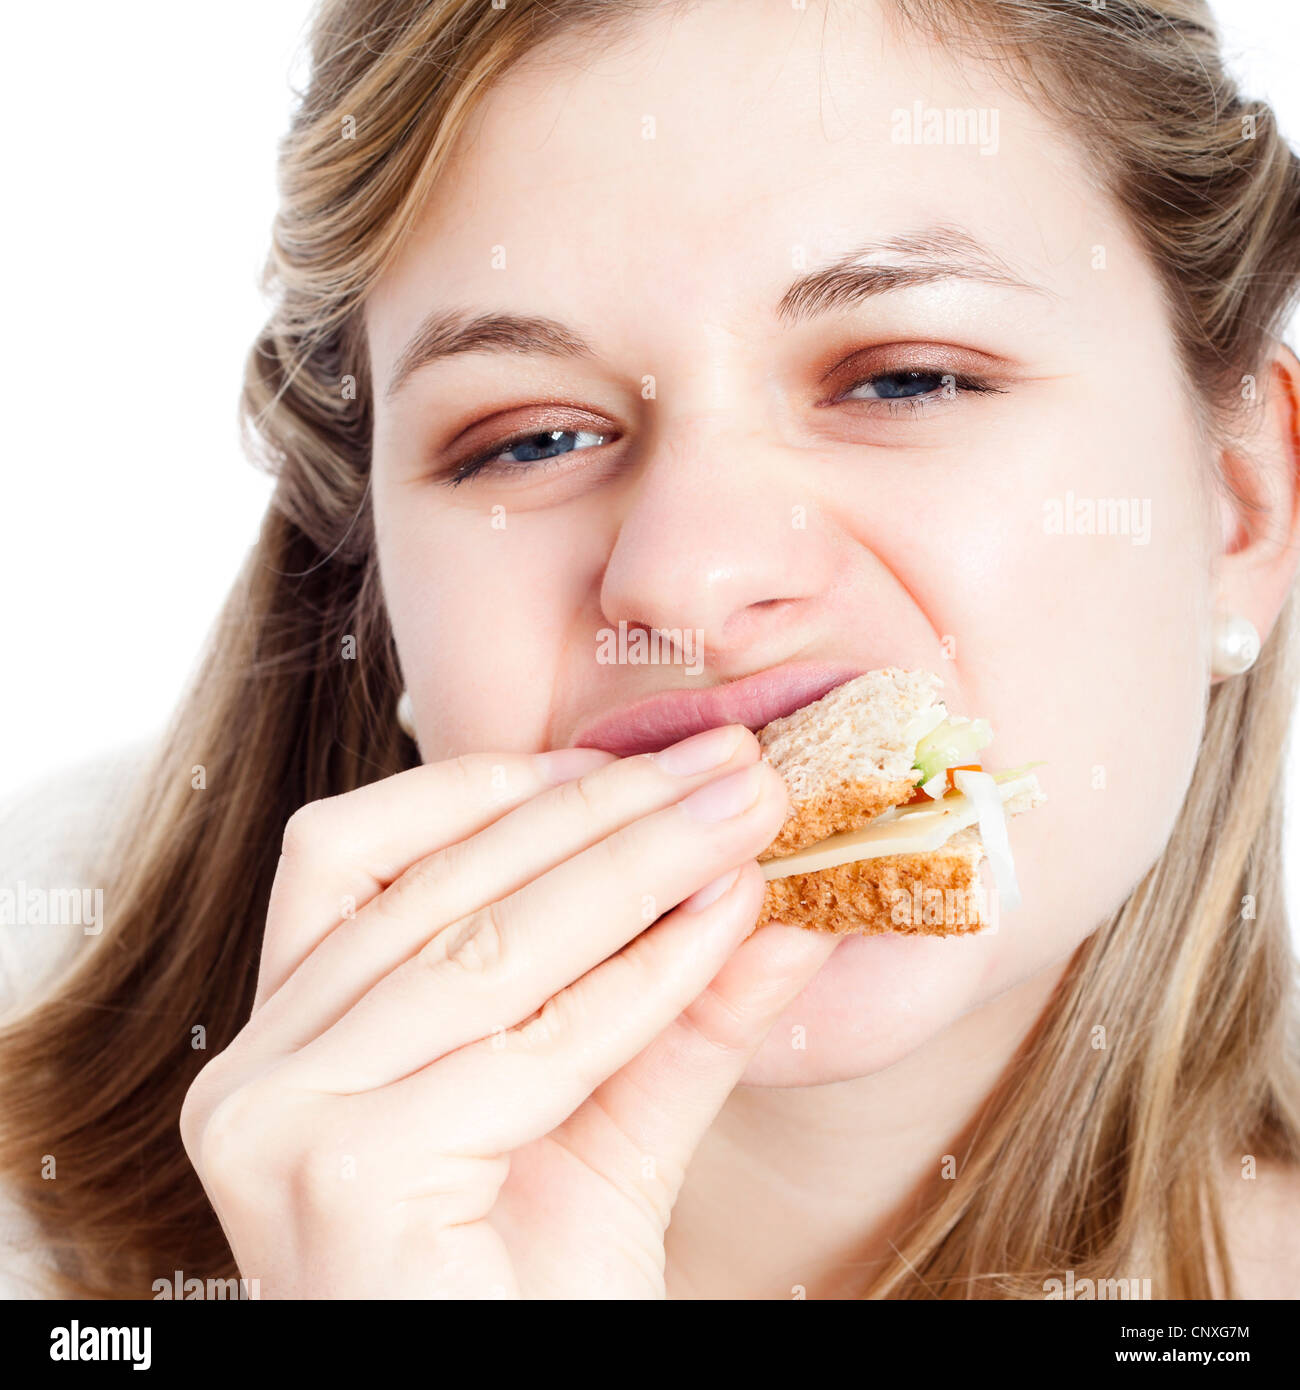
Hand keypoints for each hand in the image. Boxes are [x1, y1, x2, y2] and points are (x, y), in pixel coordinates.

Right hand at [180, 726, 835, 1296]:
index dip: (487, 790)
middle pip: (438, 887)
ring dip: (637, 867)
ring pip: (486, 946)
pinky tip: (729, 925)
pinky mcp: (341, 1176)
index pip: (354, 857)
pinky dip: (644, 976)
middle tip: (730, 767)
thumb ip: (672, 1012)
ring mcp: (281, 1124)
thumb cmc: (536, 1292)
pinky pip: (532, 1040)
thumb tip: (767, 899)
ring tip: (744, 819)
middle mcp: (255, 1075)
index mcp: (289, 1042)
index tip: (624, 758)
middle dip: (602, 811)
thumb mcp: (605, 1121)